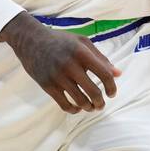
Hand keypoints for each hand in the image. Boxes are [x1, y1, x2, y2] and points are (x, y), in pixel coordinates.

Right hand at [0, 13, 120, 113]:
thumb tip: (118, 74)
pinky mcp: (47, 85)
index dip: (111, 87)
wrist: (31, 40)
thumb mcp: (82, 43)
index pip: (104, 74)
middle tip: (100, 105)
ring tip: (90, 107)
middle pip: (93, 91)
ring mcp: (57, 76)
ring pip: (79, 101)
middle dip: (100, 102)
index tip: (111, 94)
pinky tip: (77, 108)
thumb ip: (101, 58)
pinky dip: (73, 110)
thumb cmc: (61, 41)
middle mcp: (70, 65)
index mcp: (82, 52)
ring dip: (88, 107)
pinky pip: (64, 104)